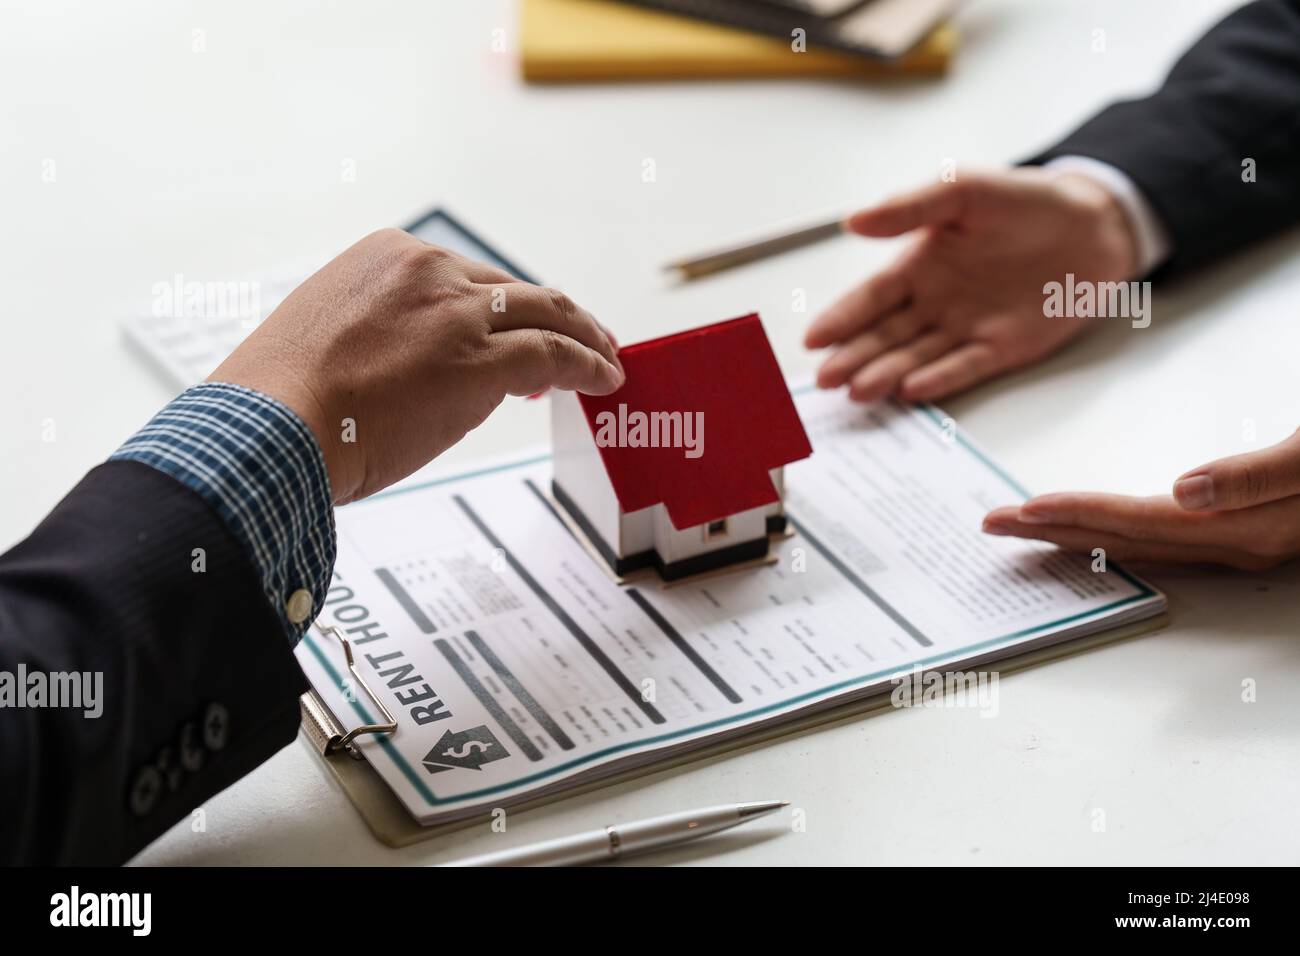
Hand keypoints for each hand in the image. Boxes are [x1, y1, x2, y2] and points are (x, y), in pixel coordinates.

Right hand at [210, 228, 623, 503]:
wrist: (269, 425)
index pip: (466, 280)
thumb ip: (381, 334)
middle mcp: (429, 270)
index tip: (517, 332)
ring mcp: (457, 313)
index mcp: (387, 256)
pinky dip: (588, 366)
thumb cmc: (282, 401)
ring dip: (584, 338)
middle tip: (586, 339)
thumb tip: (423, 368)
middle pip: (513, 290)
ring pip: (545, 314)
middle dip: (556, 316)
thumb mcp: (328, 335)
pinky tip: (605, 382)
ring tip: (607, 360)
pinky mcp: (480, 361)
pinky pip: (554, 355)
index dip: (502, 310)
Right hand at [805, 168, 1140, 402]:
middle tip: (826, 380)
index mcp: (918, 266)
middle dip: (853, 358)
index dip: (841, 318)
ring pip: (915, 357)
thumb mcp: (962, 190)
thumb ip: (909, 208)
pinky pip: (964, 367)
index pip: (870, 298)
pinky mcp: (1001, 349)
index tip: (812, 339)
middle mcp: (934, 303)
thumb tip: (851, 221)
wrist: (1093, 223)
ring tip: (860, 391)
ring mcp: (965, 329)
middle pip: (884, 336)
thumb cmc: (1023, 200)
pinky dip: (938, 380)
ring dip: (886, 374)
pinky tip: (912, 390)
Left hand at [982, 430, 1299, 570]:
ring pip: (1140, 542)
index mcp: (1247, 526)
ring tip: (1022, 524)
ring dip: (1076, 533)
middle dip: (1052, 532)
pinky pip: (1165, 535)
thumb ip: (1256, 474)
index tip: (1016, 511)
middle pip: (1123, 540)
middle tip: (988, 525)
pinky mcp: (1250, 527)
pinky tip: (1092, 527)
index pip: (1137, 523)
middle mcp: (1238, 543)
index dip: (1073, 516)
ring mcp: (1244, 541)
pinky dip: (1117, 528)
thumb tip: (1185, 491)